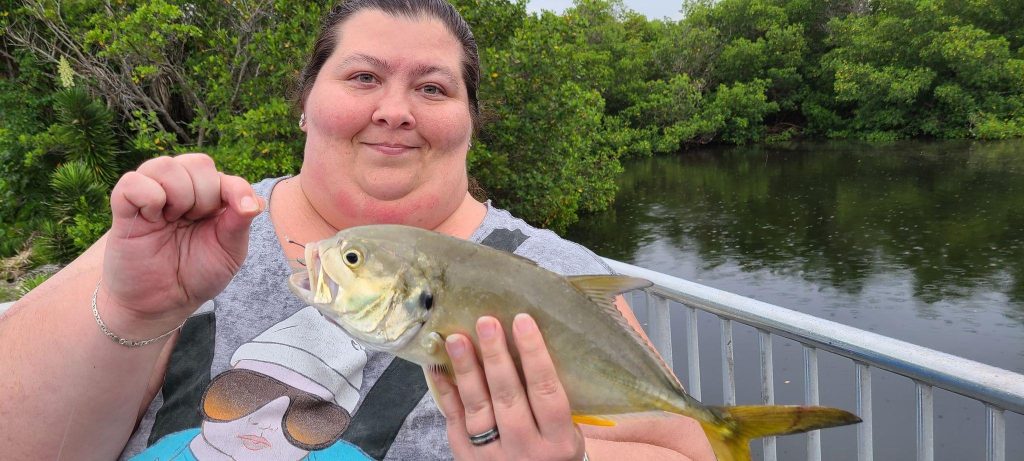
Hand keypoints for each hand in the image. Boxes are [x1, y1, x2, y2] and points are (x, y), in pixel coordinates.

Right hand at [101, 154, 262, 332]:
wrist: (162, 303)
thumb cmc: (196, 274)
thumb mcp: (229, 251)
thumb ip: (240, 222)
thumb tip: (254, 202)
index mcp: (207, 196)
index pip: (221, 173)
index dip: (234, 189)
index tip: (241, 211)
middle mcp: (179, 190)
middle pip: (197, 163)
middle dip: (206, 195)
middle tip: (196, 223)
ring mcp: (151, 196)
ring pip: (165, 165)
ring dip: (179, 194)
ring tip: (174, 220)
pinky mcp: (124, 209)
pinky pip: (132, 182)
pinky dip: (148, 196)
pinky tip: (153, 218)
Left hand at [432, 314, 585, 460]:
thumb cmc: (553, 453)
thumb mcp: (567, 434)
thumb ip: (550, 402)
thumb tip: (525, 345)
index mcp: (558, 442)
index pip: (546, 392)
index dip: (534, 354)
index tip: (522, 321)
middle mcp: (525, 450)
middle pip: (508, 397)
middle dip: (495, 357)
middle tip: (486, 323)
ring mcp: (494, 458)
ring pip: (478, 409)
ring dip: (466, 371)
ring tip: (457, 340)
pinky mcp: (468, 460)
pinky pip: (454, 422)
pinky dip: (446, 393)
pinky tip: (439, 368)